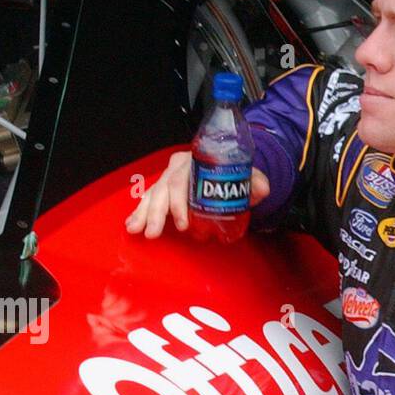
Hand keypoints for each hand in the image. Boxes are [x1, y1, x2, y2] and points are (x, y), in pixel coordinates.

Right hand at [124, 150, 269, 237]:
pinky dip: (140, 212)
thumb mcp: (250, 176)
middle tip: (153, 233)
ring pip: (153, 194)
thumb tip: (261, 189)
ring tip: (135, 230)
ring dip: (143, 213)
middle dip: (157, 212)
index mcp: (195, 161)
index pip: (183, 180)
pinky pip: (150, 199)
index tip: (182, 224)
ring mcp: (170, 177)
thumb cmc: (237, 175)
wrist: (231, 171)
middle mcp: (179, 167)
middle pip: (164, 189)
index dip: (179, 202)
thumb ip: (256, 183)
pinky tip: (132, 224)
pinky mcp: (165, 189)